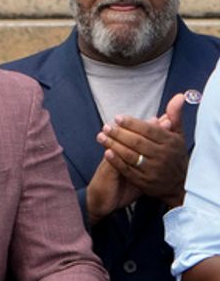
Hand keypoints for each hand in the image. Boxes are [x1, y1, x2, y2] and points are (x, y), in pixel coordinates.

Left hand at [96, 93, 187, 207]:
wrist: (178, 184)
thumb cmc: (175, 155)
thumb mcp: (178, 136)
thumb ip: (175, 116)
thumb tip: (179, 96)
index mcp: (171, 142)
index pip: (149, 130)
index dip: (132, 123)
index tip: (117, 118)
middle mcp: (163, 156)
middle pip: (137, 142)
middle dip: (119, 133)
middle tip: (106, 126)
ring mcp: (153, 170)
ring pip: (130, 155)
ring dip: (113, 145)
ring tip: (101, 136)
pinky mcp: (144, 182)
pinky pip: (127, 170)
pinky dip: (116, 161)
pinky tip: (106, 152)